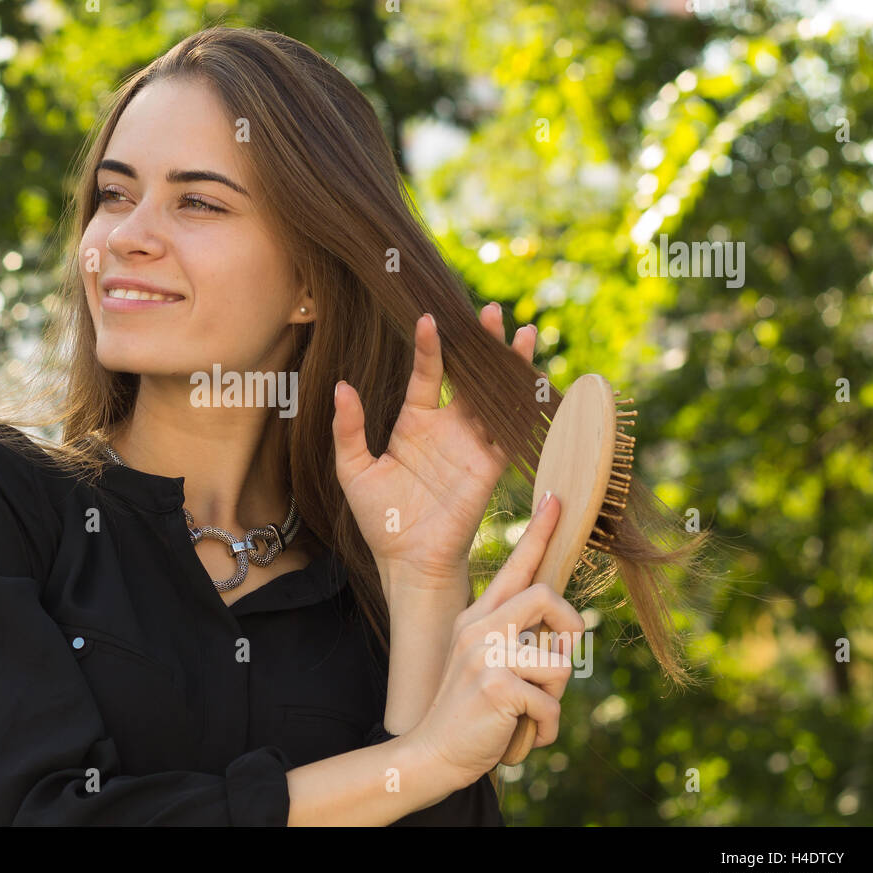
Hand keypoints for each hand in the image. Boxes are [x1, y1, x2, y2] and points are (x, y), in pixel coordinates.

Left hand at [332, 303, 538, 589]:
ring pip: (495, 397)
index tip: (429, 319)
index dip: (429, 347)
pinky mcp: (489, 467)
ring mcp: (472, 446)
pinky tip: (531, 381)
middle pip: (469, 377)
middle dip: (481, 345)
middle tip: (491, 312)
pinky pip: (509, 432)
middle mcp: (448, 429)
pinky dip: (522, 407)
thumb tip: (341, 387)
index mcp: (414, 423)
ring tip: (519, 332)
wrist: (406, 560)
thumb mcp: (353, 469)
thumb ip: (348, 429)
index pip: (427, 375)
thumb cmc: (379, 518)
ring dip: (509, 367)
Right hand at [403, 492, 584, 789]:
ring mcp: (484, 654)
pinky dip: (545, 731)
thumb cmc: (471, 715)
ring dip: (554, 700)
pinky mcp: (494, 685)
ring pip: (558, 662)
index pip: (515, 567)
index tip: (556, 499)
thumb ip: (518, 646)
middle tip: (557, 661)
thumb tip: (562, 637)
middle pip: (547, 596)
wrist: (433, 753)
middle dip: (569, 631)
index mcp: (477, 619)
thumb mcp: (489, 669)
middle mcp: (478, 627)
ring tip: (526, 716)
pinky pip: (550, 703)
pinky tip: (520, 737)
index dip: (539, 533)